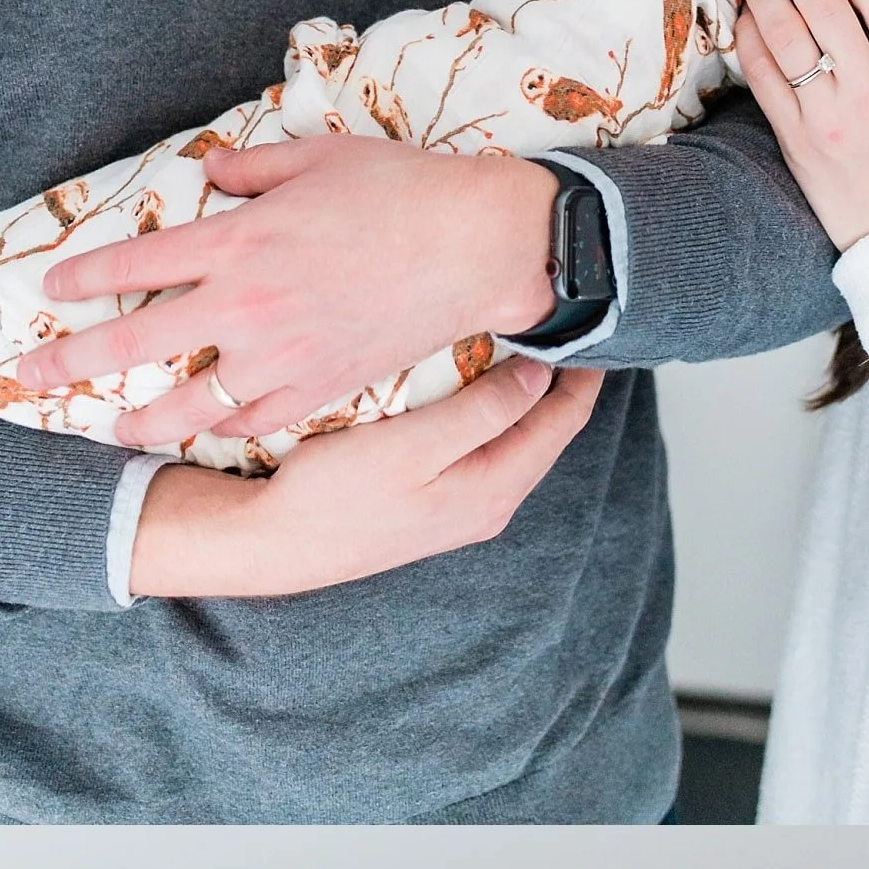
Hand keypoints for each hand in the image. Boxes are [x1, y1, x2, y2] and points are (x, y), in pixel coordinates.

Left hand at [34, 131, 557, 445]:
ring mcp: (282, 353)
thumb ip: (253, 165)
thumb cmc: (401, 190)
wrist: (476, 245)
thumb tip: (212, 172)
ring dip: (140, 414)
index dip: (86, 274)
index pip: (138, 260)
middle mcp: (246, 303)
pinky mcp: (320, 386)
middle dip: (74, 358)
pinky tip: (200, 436)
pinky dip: (222, 430)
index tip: (52, 287)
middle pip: (139, 338)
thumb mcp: (318, 157)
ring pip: (191, 398)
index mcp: (239, 239)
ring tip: (108, 426)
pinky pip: (256, 419)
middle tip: (29, 375)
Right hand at [128, 354, 600, 599]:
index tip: (594, 324)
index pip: (562, 424)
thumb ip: (480, 414)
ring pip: (514, 440)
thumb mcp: (412, 447)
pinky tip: (473, 386)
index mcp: (493, 490)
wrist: (274, 544)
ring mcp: (461, 507)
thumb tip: (539, 379)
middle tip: (565, 327)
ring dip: (526, 396)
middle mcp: (487, 504)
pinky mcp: (433, 502)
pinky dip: (492, 412)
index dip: (583, 375)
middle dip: (561, 383)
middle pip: (545, 434)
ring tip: (528, 346)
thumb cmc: (335, 495)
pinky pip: (482, 448)